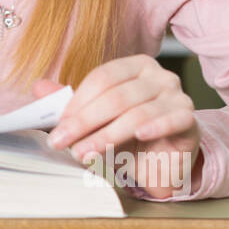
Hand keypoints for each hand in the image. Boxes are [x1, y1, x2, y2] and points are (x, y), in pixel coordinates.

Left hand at [41, 54, 202, 199]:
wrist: (161, 162)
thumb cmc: (128, 136)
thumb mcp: (97, 119)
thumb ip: (72, 103)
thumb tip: (39, 87)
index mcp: (134, 66)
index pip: (102, 78)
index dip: (77, 102)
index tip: (58, 126)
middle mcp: (158, 75)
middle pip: (116, 95)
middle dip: (84, 122)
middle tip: (62, 142)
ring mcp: (177, 95)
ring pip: (137, 112)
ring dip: (107, 135)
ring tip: (85, 153)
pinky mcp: (189, 119)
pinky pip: (172, 119)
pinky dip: (155, 126)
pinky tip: (139, 136)